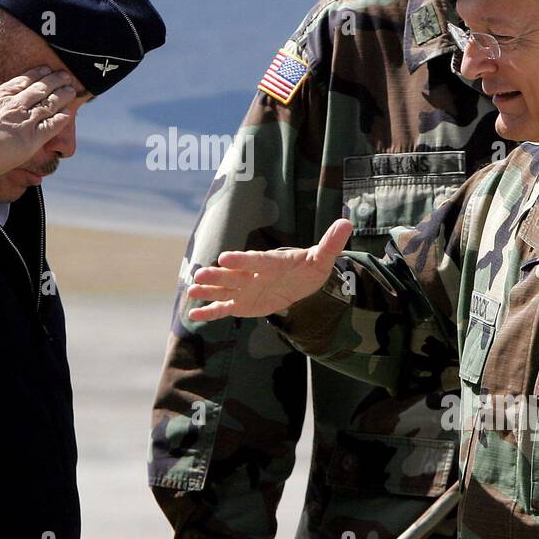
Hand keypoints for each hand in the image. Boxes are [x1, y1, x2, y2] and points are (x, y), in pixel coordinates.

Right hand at [0, 67, 74, 175]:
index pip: (19, 82)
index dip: (34, 75)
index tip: (44, 70)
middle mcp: (12, 105)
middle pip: (38, 89)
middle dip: (53, 81)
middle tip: (64, 75)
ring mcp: (24, 121)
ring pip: (49, 104)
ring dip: (62, 96)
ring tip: (72, 90)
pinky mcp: (32, 140)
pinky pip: (52, 126)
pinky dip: (62, 119)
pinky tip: (70, 114)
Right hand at [186, 219, 352, 321]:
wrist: (301, 280)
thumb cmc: (310, 266)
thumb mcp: (322, 257)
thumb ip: (330, 243)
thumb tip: (346, 223)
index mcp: (271, 262)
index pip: (256, 260)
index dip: (242, 260)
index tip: (226, 257)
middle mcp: (253, 274)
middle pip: (234, 275)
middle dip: (217, 275)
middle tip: (200, 273)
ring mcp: (245, 289)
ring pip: (224, 290)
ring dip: (208, 291)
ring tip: (192, 290)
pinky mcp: (242, 304)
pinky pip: (224, 309)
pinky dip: (210, 312)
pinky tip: (193, 316)